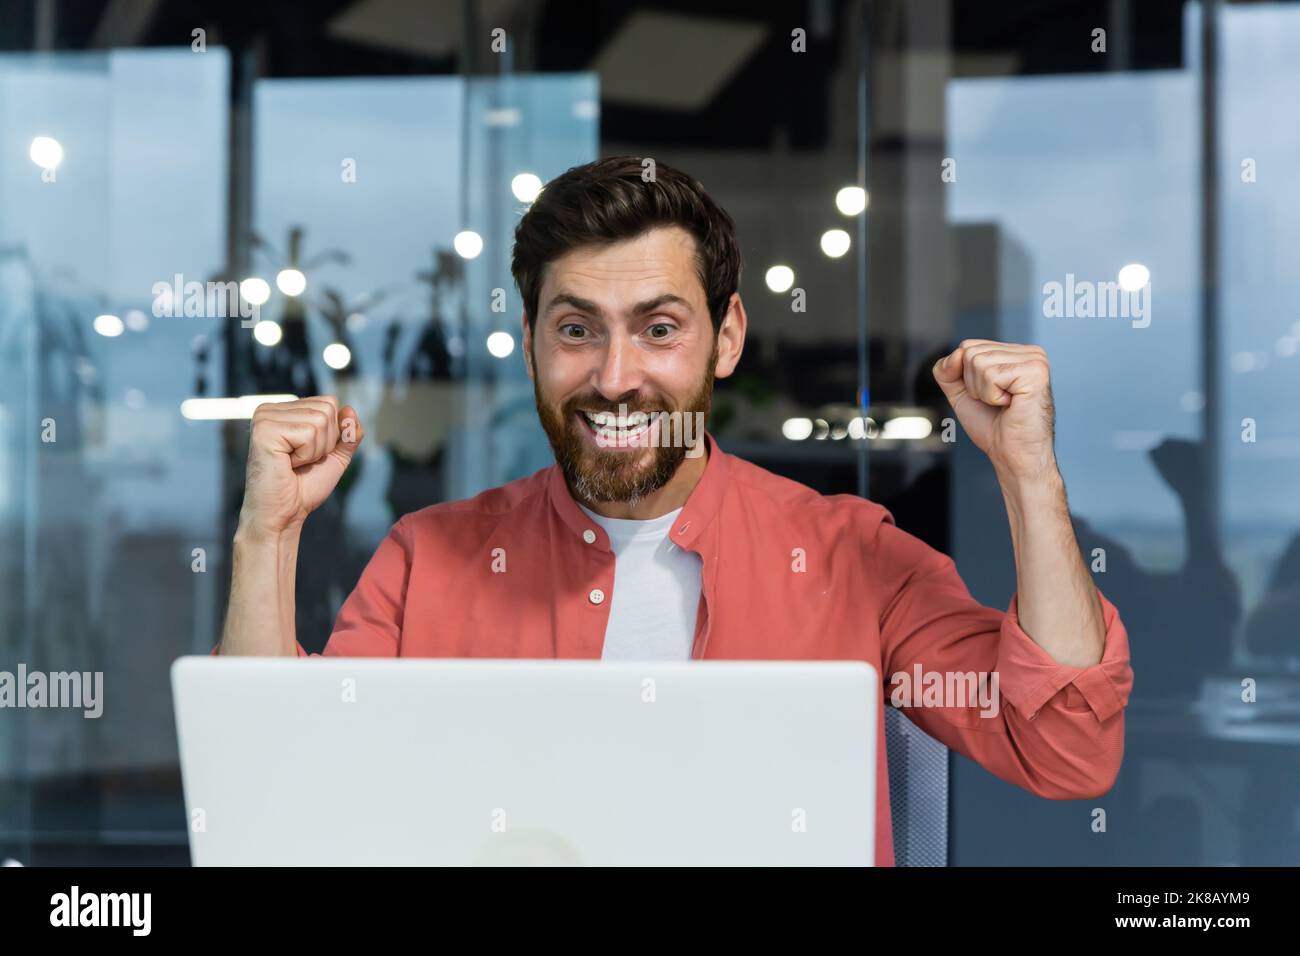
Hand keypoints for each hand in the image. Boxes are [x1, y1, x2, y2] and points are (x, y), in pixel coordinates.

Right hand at [238, 396, 363, 537]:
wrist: (284, 514)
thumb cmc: (303, 488)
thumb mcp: (334, 456)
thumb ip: (347, 433)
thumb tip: (350, 410)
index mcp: (285, 411)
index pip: (329, 403)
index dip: (332, 434)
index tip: (309, 454)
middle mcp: (271, 409)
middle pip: (327, 408)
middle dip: (325, 442)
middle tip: (301, 461)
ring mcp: (265, 417)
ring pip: (320, 420)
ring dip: (315, 450)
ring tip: (293, 464)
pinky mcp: (264, 429)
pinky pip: (308, 433)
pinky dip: (305, 455)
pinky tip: (287, 464)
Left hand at [933, 339, 1056, 482]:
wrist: (1012, 455)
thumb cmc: (992, 427)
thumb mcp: (961, 393)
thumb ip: (947, 370)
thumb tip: (955, 354)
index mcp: (1016, 353)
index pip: (968, 346)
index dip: (964, 377)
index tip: (988, 397)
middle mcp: (1029, 351)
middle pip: (970, 352)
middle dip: (973, 385)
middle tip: (997, 403)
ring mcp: (1035, 359)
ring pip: (978, 362)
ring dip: (983, 392)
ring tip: (1005, 404)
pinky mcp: (1035, 372)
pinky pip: (990, 375)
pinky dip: (992, 396)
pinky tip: (1011, 405)